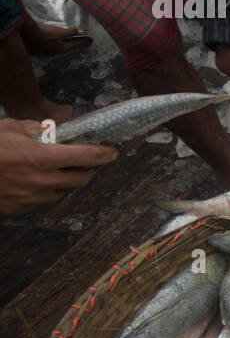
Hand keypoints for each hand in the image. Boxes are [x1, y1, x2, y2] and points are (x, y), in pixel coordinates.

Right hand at [0, 120, 114, 214]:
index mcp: (41, 157)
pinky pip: (40, 202)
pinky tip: (31, 183)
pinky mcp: (19, 208)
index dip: (102, 154)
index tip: (111, 152)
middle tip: (82, 162)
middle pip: (81, 180)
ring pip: (61, 192)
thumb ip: (35, 129)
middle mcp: (41, 181)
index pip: (85, 156)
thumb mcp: (9, 129)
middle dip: (85, 170)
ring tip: (51, 172)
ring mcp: (30, 198)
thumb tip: (51, 130)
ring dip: (62, 183)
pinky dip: (41, 192)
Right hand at [22, 25, 91, 56]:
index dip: (83, 41)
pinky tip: (52, 42)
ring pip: (59, 48)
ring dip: (63, 44)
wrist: (28, 37)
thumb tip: (82, 31)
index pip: (76, 44)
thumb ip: (71, 32)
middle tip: (80, 41)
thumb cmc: (45, 34)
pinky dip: (54, 44)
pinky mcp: (41, 51)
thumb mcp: (60, 32)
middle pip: (68, 47)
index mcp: (63, 49)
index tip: (90, 40)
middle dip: (74, 43)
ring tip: (66, 41)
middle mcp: (57, 53)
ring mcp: (49, 53)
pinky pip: (51, 47)